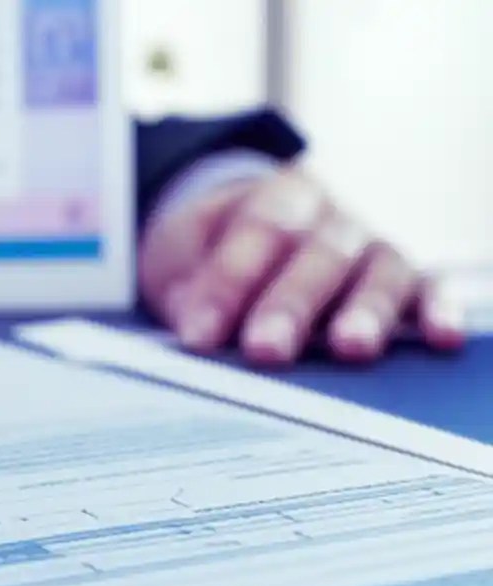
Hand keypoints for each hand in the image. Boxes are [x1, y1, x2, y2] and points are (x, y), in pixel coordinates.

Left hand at [139, 165, 464, 364]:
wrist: (254, 234)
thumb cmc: (214, 250)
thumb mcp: (183, 253)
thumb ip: (186, 285)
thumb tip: (192, 323)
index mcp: (277, 196)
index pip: (257, 233)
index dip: (228, 283)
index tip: (198, 335)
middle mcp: (334, 219)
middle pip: (317, 256)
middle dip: (290, 306)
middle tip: (265, 350)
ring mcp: (375, 251)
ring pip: (379, 274)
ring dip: (365, 312)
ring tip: (350, 348)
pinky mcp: (406, 285)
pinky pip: (430, 292)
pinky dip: (439, 310)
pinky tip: (439, 337)